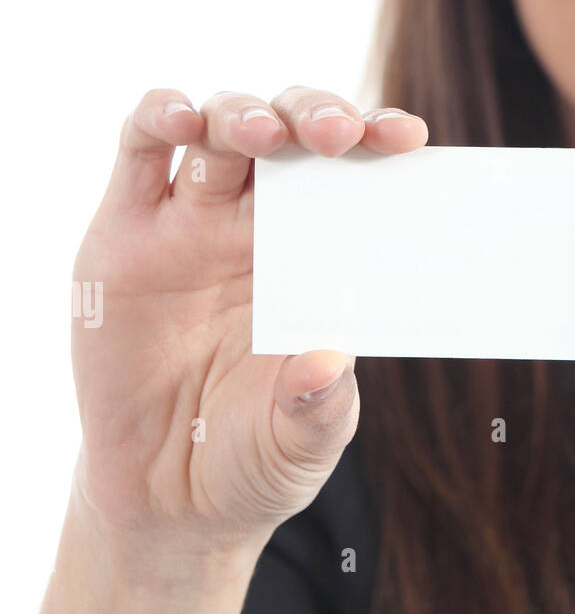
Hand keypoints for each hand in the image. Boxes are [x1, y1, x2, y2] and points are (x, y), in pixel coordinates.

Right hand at [68, 85, 426, 554]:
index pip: (356, 175)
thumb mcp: (302, 440)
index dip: (379, 142)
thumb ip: (319, 406)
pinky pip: (139, 150)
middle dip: (318, 116)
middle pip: (291, 131)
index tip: (409, 139)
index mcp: (320, 254)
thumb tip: (326, 366)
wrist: (168, 499)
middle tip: (340, 134)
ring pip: (221, 127)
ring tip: (265, 135)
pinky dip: (158, 117)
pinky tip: (179, 118)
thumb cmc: (255, 452)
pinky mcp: (125, 232)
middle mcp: (259, 224)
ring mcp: (192, 221)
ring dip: (245, 114)